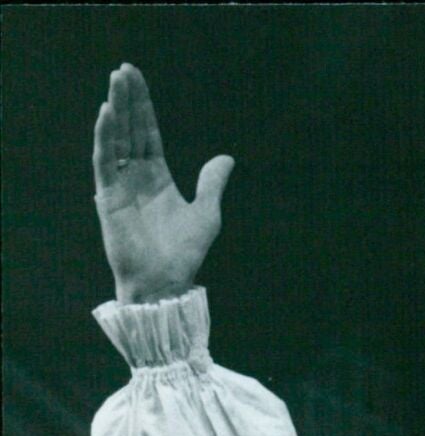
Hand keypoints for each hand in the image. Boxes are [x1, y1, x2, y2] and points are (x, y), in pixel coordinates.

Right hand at [93, 65, 232, 304]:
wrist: (166, 283)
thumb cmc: (184, 255)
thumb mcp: (206, 215)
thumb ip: (212, 185)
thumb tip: (226, 159)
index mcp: (158, 177)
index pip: (147, 132)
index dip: (143, 106)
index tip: (135, 78)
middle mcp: (136, 176)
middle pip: (130, 129)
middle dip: (127, 99)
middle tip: (123, 69)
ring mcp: (120, 185)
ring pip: (116, 139)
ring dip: (115, 110)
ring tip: (114, 82)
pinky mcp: (108, 197)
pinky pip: (104, 162)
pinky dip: (104, 138)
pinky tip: (106, 114)